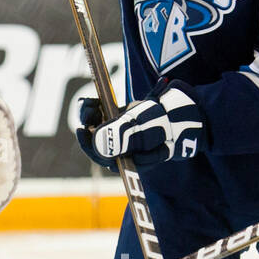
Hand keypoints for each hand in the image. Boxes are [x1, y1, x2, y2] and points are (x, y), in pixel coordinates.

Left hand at [75, 84, 204, 168]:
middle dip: (88, 124)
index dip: (88, 144)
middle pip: (94, 141)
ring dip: (90, 114)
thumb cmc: (162, 126)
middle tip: (88, 108)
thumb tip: (96, 140)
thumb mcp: (143, 128)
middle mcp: (118, 150)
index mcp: (124, 158)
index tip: (81, 128)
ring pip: (95, 128)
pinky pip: (100, 117)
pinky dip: (95, 108)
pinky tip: (95, 100)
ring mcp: (117, 135)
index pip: (100, 155)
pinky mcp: (117, 122)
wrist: (177, 116)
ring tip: (92, 102)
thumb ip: (122, 135)